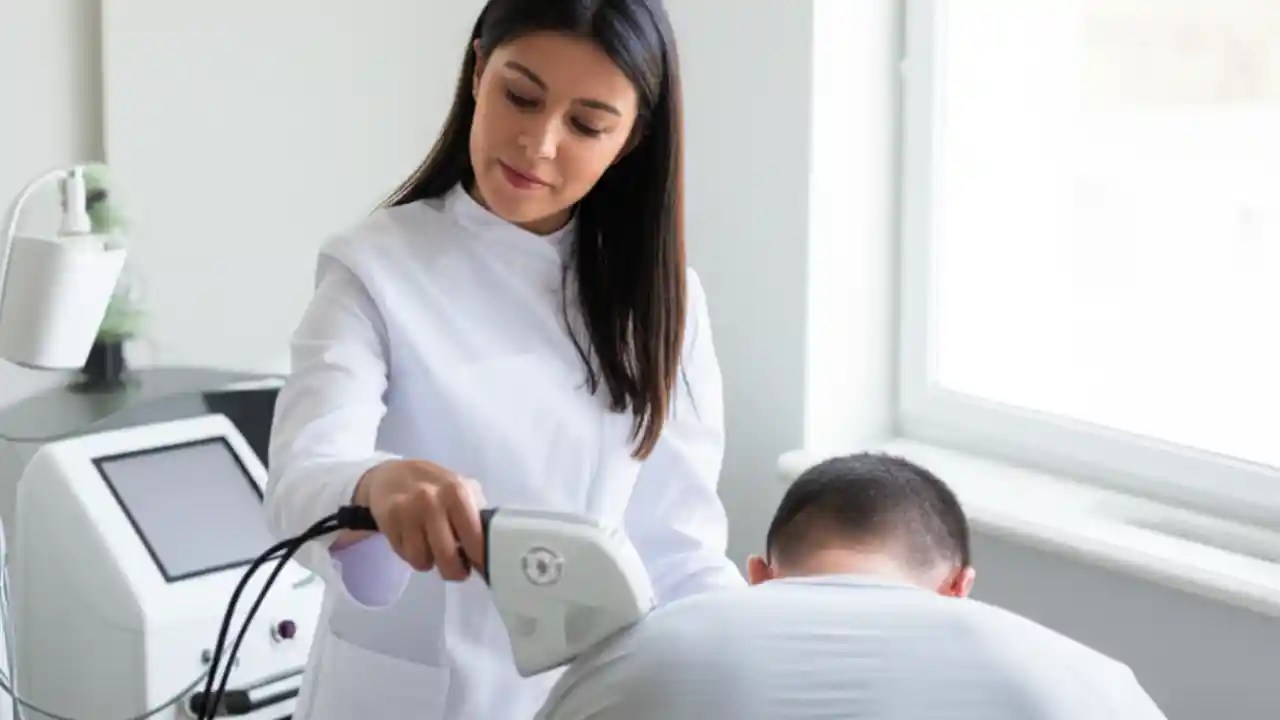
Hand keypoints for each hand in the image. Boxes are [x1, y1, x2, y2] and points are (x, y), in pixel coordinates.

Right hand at [353, 459, 486, 579]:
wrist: (393, 474)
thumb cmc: (436, 487)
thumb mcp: (462, 490)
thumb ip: (477, 515)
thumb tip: (492, 548)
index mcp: (457, 492)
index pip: (475, 538)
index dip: (479, 559)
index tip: (480, 567)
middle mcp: (431, 500)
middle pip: (447, 557)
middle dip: (455, 571)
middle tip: (457, 571)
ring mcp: (407, 511)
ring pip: (423, 561)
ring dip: (429, 561)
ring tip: (431, 547)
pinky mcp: (388, 521)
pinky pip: (405, 556)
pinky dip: (411, 555)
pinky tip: (413, 540)